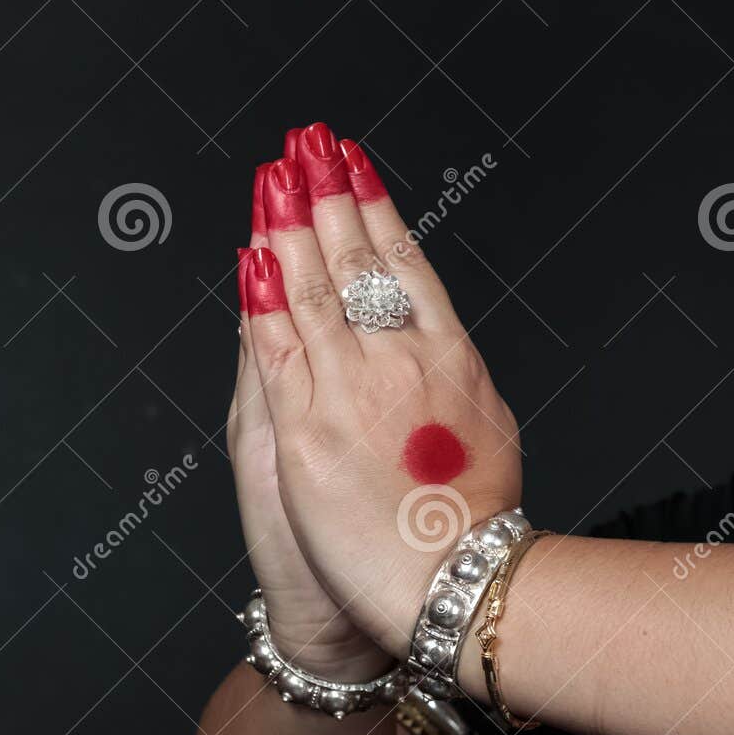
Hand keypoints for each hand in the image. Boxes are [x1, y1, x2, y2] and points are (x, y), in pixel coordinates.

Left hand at [241, 122, 521, 662]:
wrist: (438, 593)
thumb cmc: (462, 529)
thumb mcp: (482, 436)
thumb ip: (451, 378)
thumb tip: (432, 331)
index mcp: (449, 360)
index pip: (404, 264)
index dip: (375, 208)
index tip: (354, 163)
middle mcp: (398, 366)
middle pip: (354, 265)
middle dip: (328, 197)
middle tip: (309, 141)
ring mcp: (347, 395)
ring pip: (312, 296)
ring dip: (290, 227)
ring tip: (276, 174)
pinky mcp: (303, 434)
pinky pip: (276, 352)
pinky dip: (262, 300)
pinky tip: (251, 256)